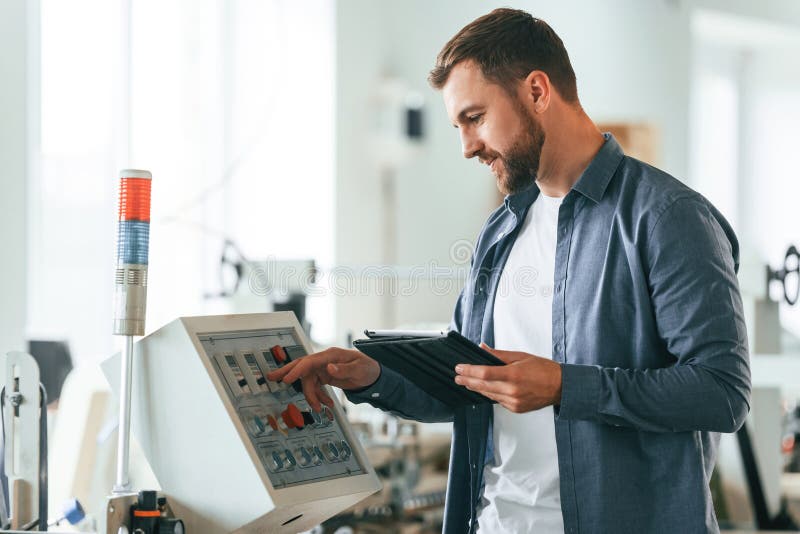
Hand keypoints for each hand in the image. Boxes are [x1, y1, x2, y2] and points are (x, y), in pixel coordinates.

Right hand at [266, 347, 380, 411]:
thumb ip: (344, 370)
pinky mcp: (325, 376)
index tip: (287, 379)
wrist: (373, 374)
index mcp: (331, 355)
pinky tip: (326, 404)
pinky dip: (319, 396)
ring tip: (320, 407)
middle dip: (287, 372)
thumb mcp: (359, 370)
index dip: (297, 370)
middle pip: (301, 365)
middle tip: (272, 378)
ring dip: (312, 395)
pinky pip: (316, 387)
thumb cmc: (368, 368)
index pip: (309, 361)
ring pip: (308, 381)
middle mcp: (325, 360)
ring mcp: (324, 368)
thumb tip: (329, 369)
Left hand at [454, 343, 561, 412]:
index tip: (459, 368)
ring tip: (466, 382)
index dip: (469, 371)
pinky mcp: (515, 409)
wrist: (560, 387)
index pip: (484, 373)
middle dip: (467, 381)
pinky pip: (497, 401)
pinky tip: (484, 389)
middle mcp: (512, 391)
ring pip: (488, 395)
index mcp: (513, 375)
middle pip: (482, 386)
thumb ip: (499, 355)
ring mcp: (514, 402)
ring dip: (476, 388)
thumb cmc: (543, 369)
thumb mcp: (520, 356)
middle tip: (457, 377)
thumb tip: (482, 348)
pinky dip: (490, 394)